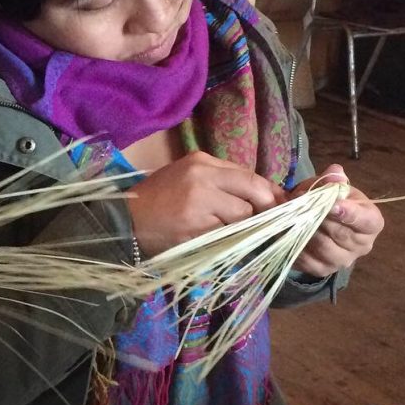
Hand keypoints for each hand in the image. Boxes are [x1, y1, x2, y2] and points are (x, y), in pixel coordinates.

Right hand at [127, 151, 284, 255]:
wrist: (124, 220)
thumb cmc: (157, 197)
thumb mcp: (187, 175)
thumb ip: (222, 179)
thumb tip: (264, 193)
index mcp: (202, 162)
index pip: (251, 177)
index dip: (272, 194)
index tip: (281, 206)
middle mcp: (202, 180)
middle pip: (252, 197)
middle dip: (261, 213)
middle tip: (262, 224)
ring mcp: (198, 206)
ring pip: (240, 220)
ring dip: (239, 229)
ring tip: (223, 232)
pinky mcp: (193, 231)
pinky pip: (224, 238)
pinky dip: (224, 243)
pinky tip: (210, 241)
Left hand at [290, 164, 383, 276]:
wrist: (322, 224)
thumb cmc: (332, 202)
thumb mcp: (333, 188)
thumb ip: (333, 180)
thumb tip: (334, 172)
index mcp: (371, 223)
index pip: (366, 220)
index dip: (350, 213)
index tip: (333, 205)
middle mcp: (362, 245)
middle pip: (340, 234)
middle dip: (319, 217)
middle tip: (302, 204)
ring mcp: (342, 261)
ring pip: (322, 247)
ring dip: (306, 230)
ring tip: (294, 217)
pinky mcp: (322, 270)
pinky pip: (306, 259)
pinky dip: (296, 244)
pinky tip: (289, 232)